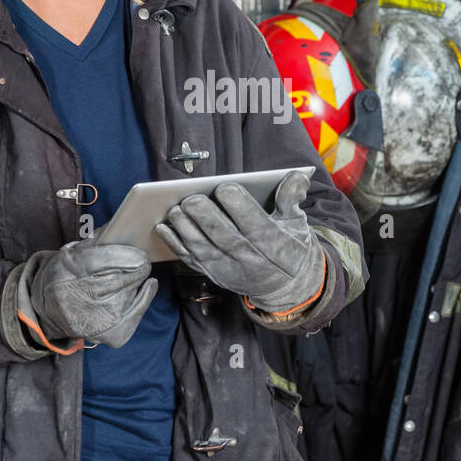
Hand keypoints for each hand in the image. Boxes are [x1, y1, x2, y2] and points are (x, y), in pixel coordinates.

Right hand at [14, 231, 156, 350]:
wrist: (46, 312)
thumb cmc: (63, 276)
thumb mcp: (71, 252)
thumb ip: (98, 240)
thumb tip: (126, 227)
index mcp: (72, 269)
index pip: (112, 259)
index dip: (132, 254)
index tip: (139, 253)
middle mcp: (83, 297)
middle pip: (128, 277)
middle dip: (138, 267)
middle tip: (139, 262)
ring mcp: (97, 320)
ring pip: (133, 292)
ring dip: (135, 283)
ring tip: (129, 278)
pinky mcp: (109, 335)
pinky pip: (137, 313)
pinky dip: (143, 298)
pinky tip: (145, 288)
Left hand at [153, 170, 325, 314]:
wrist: (287, 286)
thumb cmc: (289, 246)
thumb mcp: (297, 222)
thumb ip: (292, 197)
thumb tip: (296, 175)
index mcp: (275, 244)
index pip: (256, 225)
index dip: (239, 206)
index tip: (225, 187)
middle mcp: (251, 260)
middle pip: (225, 238)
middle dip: (206, 217)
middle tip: (191, 199)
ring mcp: (230, 270)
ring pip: (204, 250)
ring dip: (185, 230)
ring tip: (174, 210)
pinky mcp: (215, 275)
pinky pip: (192, 261)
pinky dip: (175, 245)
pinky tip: (163, 228)